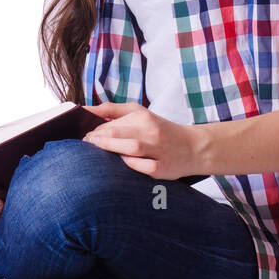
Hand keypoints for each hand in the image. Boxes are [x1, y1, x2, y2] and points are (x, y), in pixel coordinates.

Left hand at [81, 102, 205, 180]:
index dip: (95, 130)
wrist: (193, 147)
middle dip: (98, 139)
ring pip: (131, 148)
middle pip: (119, 133)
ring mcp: (157, 150)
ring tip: (96, 153)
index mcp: (144, 117)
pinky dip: (130, 164)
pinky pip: (143, 167)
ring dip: (110, 149)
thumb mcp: (140, 112)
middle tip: (87, 144)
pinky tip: (121, 163)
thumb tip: (86, 110)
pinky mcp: (161, 168)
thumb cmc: (161, 130)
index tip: (85, 135)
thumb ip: (112, 110)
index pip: (112, 123)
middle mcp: (151, 132)